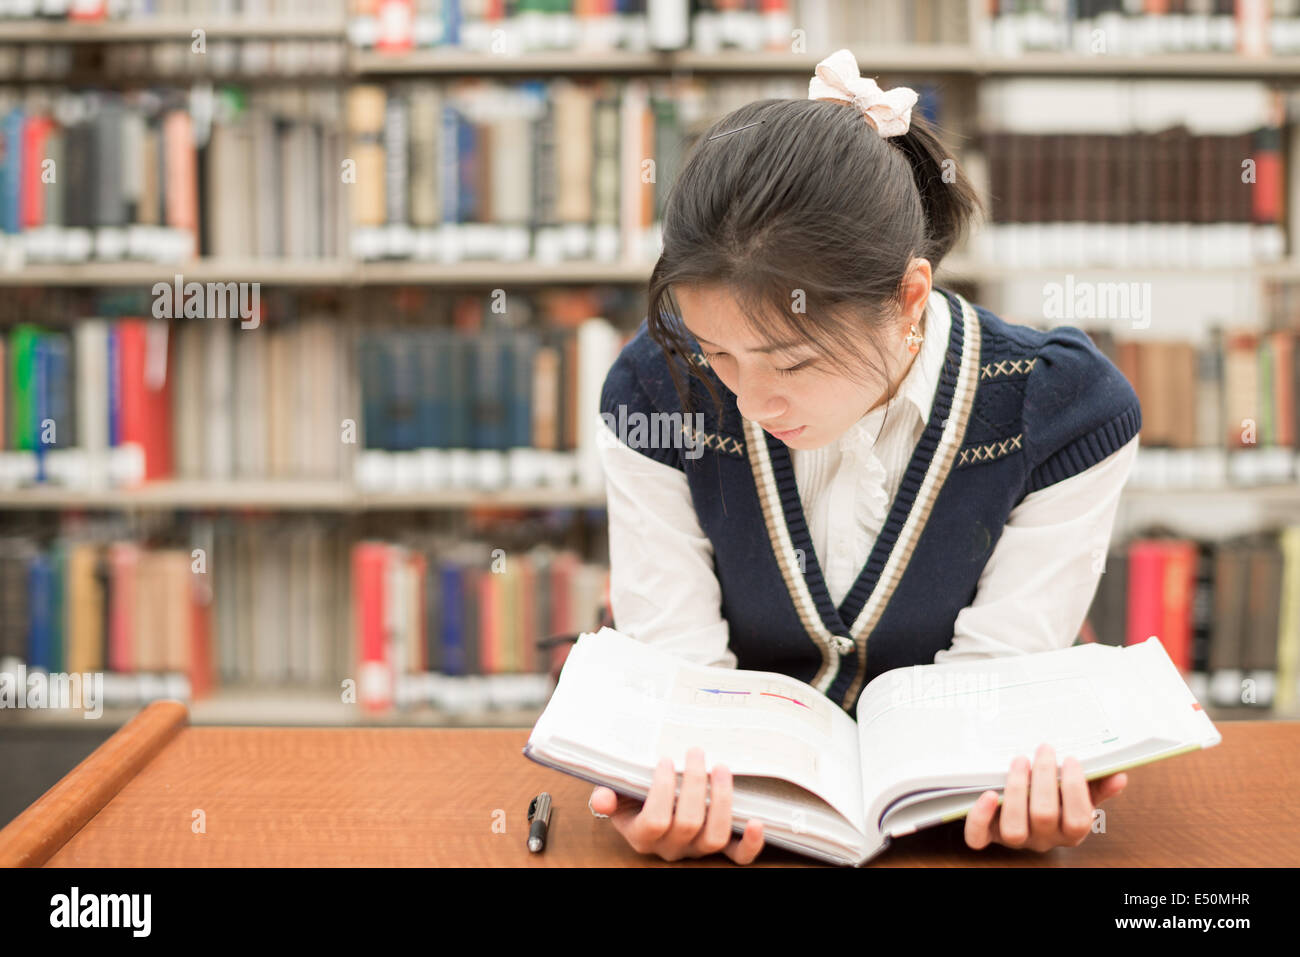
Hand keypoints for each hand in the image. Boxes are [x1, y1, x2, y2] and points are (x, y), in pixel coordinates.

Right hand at [588, 746, 764, 863]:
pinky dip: (751, 843)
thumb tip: (601, 798)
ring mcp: (697, 850)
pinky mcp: (719, 851)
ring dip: (722, 800)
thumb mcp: (617, 799)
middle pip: (688, 822)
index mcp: (643, 836)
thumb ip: (607, 798)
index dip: (664, 790)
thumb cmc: (635, 804)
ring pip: (714, 836)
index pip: (656, 819)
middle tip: (696, 752)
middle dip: (695, 783)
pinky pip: (738, 856)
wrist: (650, 820)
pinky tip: (757, 821)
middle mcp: (671, 847)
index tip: (667, 760)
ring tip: (721, 768)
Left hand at [964, 743, 1126, 852]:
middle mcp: (1043, 839)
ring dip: (1016, 791)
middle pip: (1044, 816)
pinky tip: (988, 794)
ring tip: (1020, 761)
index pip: (1078, 820)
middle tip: (1044, 749)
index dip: (1074, 790)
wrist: (1021, 818)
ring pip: (1014, 828)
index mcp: (1068, 831)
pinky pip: (979, 837)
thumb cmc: (1053, 801)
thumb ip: (1097, 787)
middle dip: (1044, 778)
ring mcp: (1014, 839)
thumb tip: (1119, 776)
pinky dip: (981, 816)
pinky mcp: (987, 835)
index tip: (1070, 759)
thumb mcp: (1077, 796)